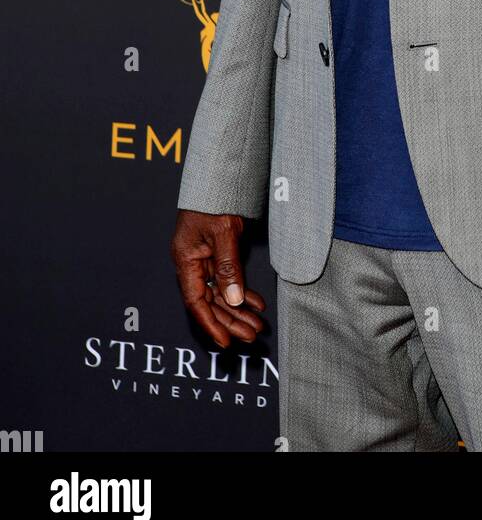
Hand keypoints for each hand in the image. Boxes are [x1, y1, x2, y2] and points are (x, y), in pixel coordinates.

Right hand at [171, 209, 265, 348]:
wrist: (220, 178)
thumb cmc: (214, 200)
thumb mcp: (222, 233)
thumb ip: (227, 267)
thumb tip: (233, 300)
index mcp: (186, 260)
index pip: (196, 302)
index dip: (210, 324)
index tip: (226, 341)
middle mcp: (194, 264)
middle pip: (211, 302)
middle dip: (231, 320)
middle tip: (252, 335)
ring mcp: (206, 260)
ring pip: (222, 294)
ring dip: (239, 310)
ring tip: (258, 325)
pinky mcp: (219, 254)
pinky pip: (229, 280)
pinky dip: (243, 293)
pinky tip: (257, 304)